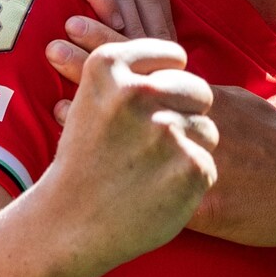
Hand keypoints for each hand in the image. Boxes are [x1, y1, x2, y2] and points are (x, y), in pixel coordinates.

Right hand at [36, 38, 217, 271]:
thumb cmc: (85, 160)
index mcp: (109, 65)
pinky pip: (208, 164)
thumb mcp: (91, 100)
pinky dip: (189, 181)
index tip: (150, 106)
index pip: (174, 56)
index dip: (168, 83)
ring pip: (208, 129)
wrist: (67, 223)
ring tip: (152, 171)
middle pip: (199, 90)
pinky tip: (159, 192)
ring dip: (189, 149)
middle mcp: (140, 91)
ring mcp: (167, 129)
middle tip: (154, 145)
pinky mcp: (191, 165)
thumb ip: (130, 73)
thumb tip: (171, 53)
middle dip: (185, 114)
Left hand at [47, 14, 275, 247]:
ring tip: (54, 107)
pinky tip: (94, 176)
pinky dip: (122, 179)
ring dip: (96, 122)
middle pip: (137, 89)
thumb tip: (183, 90)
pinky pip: (155, 188)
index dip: (111, 43)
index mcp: (209, 98)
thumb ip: (213, 103)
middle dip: (91, 69)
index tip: (74, 23)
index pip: (152, 62)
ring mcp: (198, 158)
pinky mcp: (203, 200)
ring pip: (139, 136)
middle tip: (48, 48)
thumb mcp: (252, 114)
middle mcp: (199, 120)